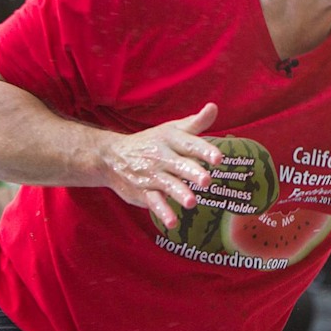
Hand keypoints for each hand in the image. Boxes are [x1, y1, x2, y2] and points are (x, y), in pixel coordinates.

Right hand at [100, 103, 222, 227]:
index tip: (219, 158)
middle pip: (179, 164)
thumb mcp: (172, 129)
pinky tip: (173, 222)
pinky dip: (162, 212)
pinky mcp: (144, 192)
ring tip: (191, 203)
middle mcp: (161, 156)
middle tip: (207, 181)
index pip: (190, 144)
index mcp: (171, 139)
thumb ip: (196, 123)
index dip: (204, 150)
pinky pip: (154, 202)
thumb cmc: (152, 142)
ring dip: (179, 193)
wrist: (112, 157)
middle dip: (192, 172)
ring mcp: (152, 175)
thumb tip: (214, 107)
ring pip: (167, 185)